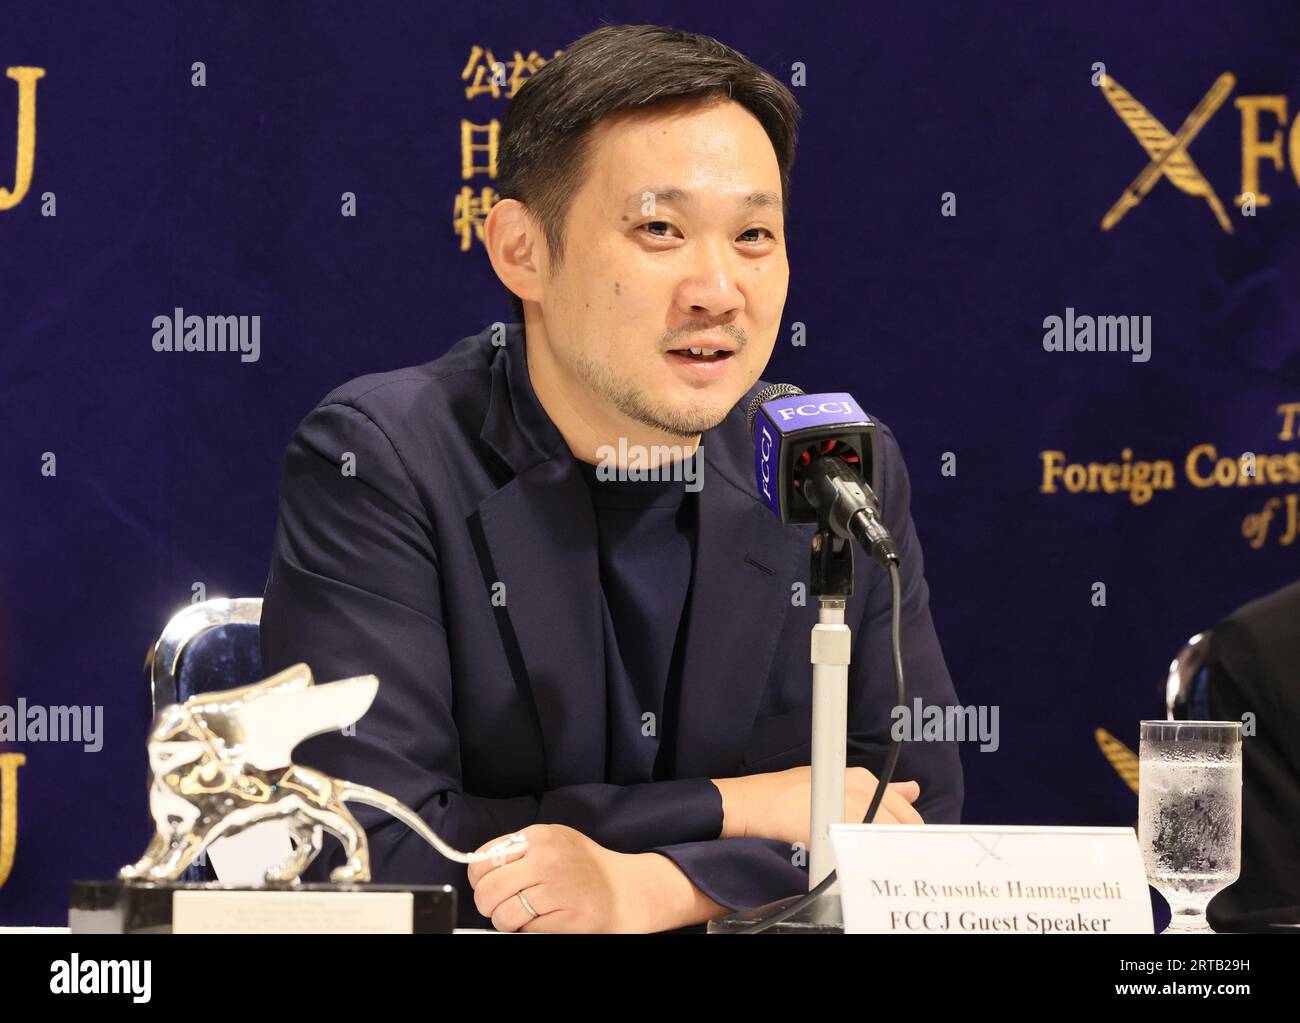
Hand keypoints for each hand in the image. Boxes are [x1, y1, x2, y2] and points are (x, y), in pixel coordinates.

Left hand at [467, 823, 672, 932]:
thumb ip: (519, 848)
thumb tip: (480, 865)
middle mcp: (546, 860)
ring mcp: (556, 890)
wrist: (623, 889)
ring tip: (522, 916)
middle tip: (498, 907)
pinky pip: (526, 931)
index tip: (485, 885)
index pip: (484, 859)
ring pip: (503, 915)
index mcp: (539, 837)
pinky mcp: (564, 919)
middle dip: (487, 905)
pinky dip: (528, 930)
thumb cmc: (583, 866)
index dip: (478, 878)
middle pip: (488, 890)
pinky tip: (543, 920)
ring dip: (506, 921)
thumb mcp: (553, 840)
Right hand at [712, 766, 922, 845]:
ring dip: (882, 856)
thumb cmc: (787, 796)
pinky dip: (862, 861)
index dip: (906, 836)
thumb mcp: (835, 783)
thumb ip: (879, 790)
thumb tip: (913, 789)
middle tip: (887, 864)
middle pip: (903, 829)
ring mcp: (851, 805)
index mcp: (864, 779)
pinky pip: (862, 850)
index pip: (907, 814)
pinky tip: (852, 866)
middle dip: (900, 848)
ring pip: (885, 841)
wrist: (755, 804)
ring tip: (868, 867)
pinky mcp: (836, 823)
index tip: (901, 850)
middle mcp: (862, 788)